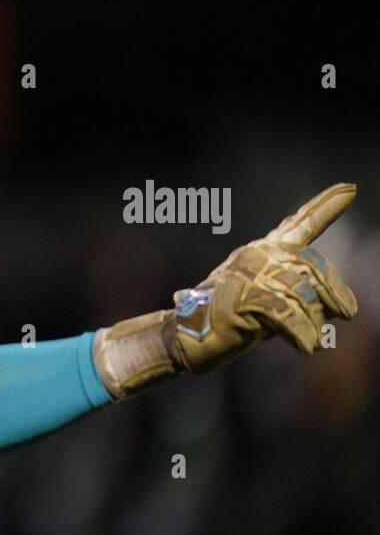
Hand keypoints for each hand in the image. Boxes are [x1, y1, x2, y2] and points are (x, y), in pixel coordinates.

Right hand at [94, 183, 359, 398]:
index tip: (349, 189)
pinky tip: (306, 346)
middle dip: (334, 291)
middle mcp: (255, 256)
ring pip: (302, 293)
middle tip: (346, 313)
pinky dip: (301, 333)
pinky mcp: (242, 298)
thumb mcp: (269, 306)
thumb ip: (299, 299)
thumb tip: (339, 309)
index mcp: (261, 253)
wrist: (186, 339)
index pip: (297, 225)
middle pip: (311, 266)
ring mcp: (247, 274)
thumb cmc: (227, 324)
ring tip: (313, 339)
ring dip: (313, 321)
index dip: (324, 206)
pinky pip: (287, 314)